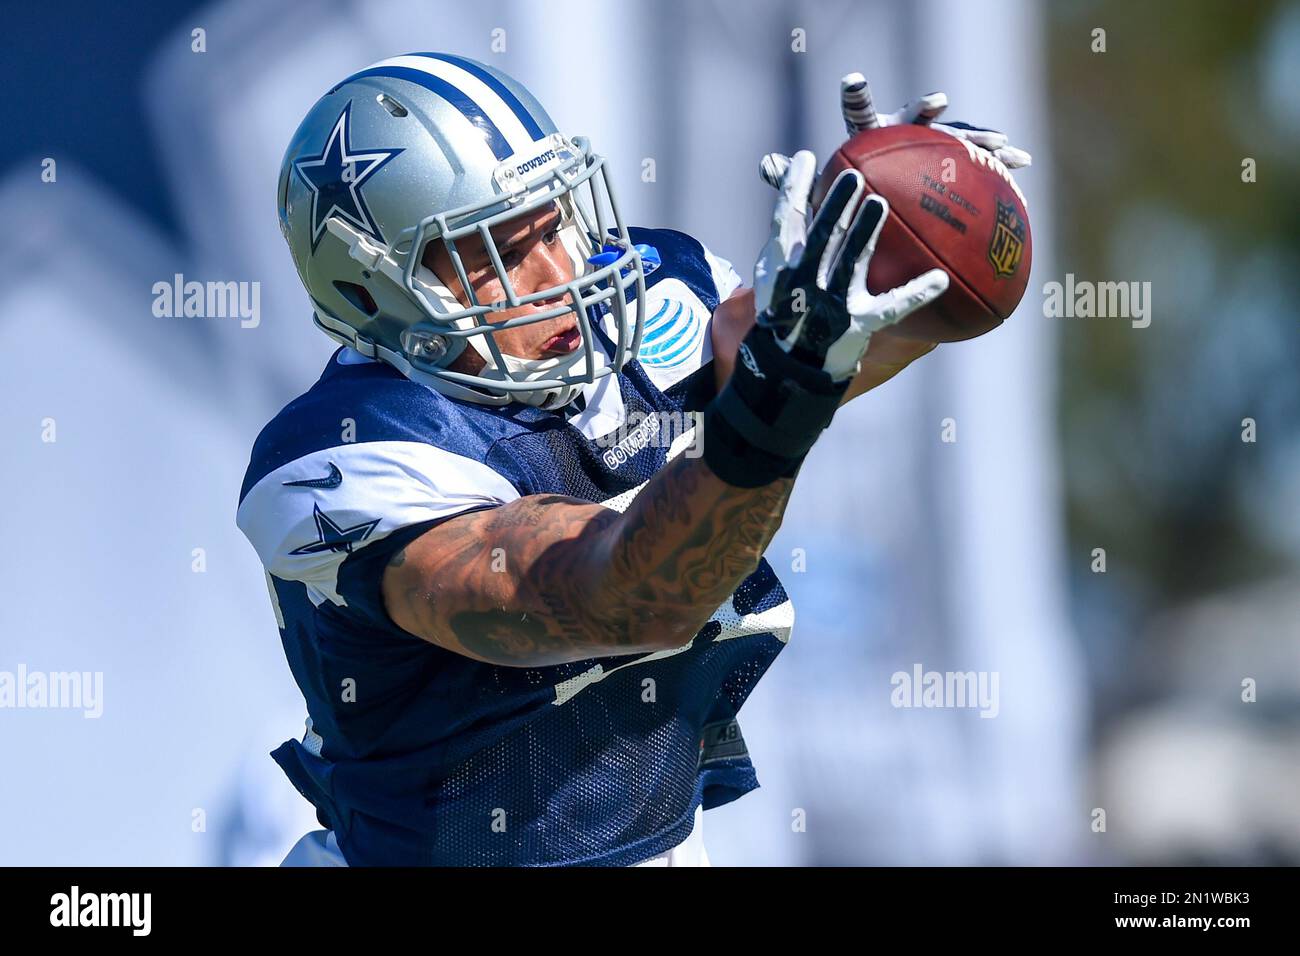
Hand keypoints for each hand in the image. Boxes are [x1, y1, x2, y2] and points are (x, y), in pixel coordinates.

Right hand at [754, 150, 947, 381]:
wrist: (791, 367)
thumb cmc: (786, 313)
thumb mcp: (774, 279)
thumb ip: (789, 242)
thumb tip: (803, 196)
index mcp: (781, 267)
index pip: (785, 221)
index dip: (793, 189)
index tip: (806, 158)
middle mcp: (804, 283)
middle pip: (821, 238)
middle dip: (835, 206)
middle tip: (852, 176)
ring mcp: (831, 304)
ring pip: (851, 263)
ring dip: (865, 233)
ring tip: (880, 202)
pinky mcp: (858, 326)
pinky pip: (893, 307)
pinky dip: (916, 293)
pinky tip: (941, 280)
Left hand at [759, 73, 1030, 188]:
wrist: (888, 187)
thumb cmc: (853, 186)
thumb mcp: (823, 186)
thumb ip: (796, 177)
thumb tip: (764, 165)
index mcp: (872, 132)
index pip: (860, 112)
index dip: (855, 96)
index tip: (851, 81)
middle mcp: (907, 129)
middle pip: (918, 116)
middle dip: (926, 108)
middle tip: (937, 101)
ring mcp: (937, 141)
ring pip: (959, 134)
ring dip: (978, 136)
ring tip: (999, 141)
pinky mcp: (958, 159)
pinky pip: (979, 162)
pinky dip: (998, 163)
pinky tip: (1020, 169)